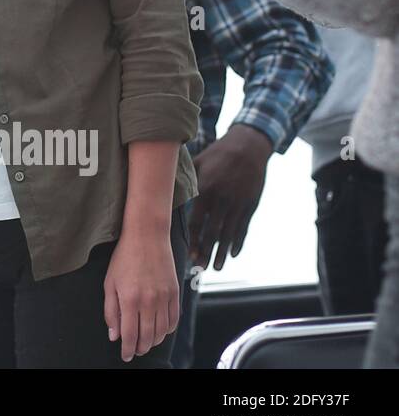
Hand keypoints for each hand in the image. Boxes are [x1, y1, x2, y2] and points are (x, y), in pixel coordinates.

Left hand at [104, 226, 178, 362]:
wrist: (147, 237)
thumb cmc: (125, 258)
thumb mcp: (109, 282)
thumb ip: (110, 311)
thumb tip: (113, 335)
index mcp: (129, 299)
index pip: (130, 334)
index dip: (127, 349)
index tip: (125, 356)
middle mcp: (149, 301)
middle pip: (148, 337)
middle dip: (140, 348)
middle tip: (135, 351)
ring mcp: (164, 298)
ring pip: (162, 332)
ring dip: (154, 342)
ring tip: (146, 342)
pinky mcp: (175, 294)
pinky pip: (174, 320)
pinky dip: (167, 330)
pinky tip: (160, 330)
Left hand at [188, 125, 272, 270]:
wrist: (248, 147)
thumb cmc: (217, 154)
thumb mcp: (198, 163)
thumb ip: (187, 181)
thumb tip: (165, 192)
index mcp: (206, 189)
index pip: (197, 221)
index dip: (193, 239)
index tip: (188, 253)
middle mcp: (223, 199)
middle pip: (213, 231)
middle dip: (206, 251)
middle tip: (199, 268)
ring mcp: (238, 203)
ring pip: (229, 233)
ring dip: (222, 253)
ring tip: (217, 269)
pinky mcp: (250, 205)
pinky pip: (244, 228)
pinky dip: (239, 243)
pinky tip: (233, 255)